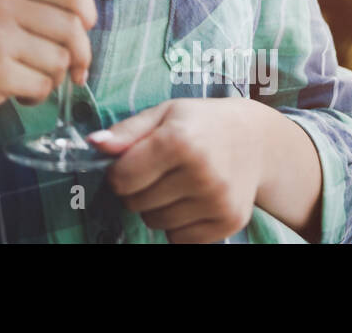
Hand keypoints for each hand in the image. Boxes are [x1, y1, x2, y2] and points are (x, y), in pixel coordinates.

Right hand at [0, 0, 97, 119]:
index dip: (88, 13)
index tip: (84, 29)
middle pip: (71, 28)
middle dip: (80, 55)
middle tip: (74, 69)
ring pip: (59, 61)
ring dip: (53, 78)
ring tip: (31, 77)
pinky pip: (42, 86)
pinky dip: (36, 95)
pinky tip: (19, 91)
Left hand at [88, 98, 264, 243]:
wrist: (256, 140)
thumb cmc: (201, 122)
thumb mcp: (163, 113)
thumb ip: (126, 131)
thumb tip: (94, 144)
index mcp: (180, 141)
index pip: (122, 178)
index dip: (118, 171)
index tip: (130, 161)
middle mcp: (202, 174)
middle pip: (136, 202)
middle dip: (135, 188)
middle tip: (155, 171)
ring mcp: (217, 202)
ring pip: (155, 222)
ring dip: (155, 206)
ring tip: (174, 183)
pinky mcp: (228, 222)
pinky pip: (179, 238)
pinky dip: (177, 223)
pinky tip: (190, 199)